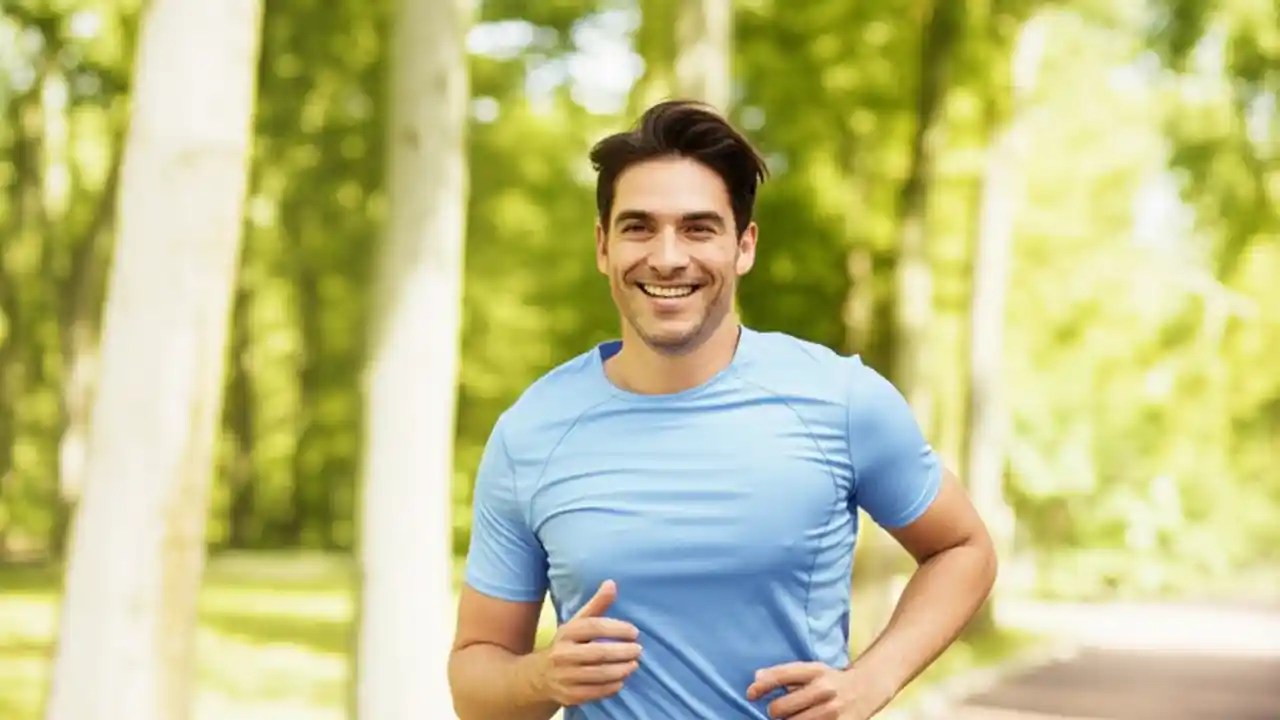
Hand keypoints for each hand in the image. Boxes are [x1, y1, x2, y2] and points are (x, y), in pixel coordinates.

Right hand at [532, 580, 641, 706]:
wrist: (539, 676)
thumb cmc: (567, 644)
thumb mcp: (577, 623)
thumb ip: (596, 605)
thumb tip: (612, 583)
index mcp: (566, 632)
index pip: (594, 627)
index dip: (617, 629)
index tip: (634, 632)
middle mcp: (562, 654)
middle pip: (599, 653)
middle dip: (623, 652)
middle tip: (639, 650)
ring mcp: (565, 677)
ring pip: (599, 674)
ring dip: (621, 670)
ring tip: (634, 664)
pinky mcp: (569, 696)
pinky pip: (596, 692)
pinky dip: (612, 686)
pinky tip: (621, 679)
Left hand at [746, 661, 889, 719]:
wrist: (867, 689)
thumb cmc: (832, 679)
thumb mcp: (811, 669)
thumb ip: (784, 673)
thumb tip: (756, 677)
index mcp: (815, 672)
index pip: (780, 676)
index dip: (760, 687)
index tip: (750, 694)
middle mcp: (824, 690)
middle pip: (781, 708)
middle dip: (774, 711)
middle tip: (778, 711)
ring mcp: (832, 712)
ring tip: (793, 717)